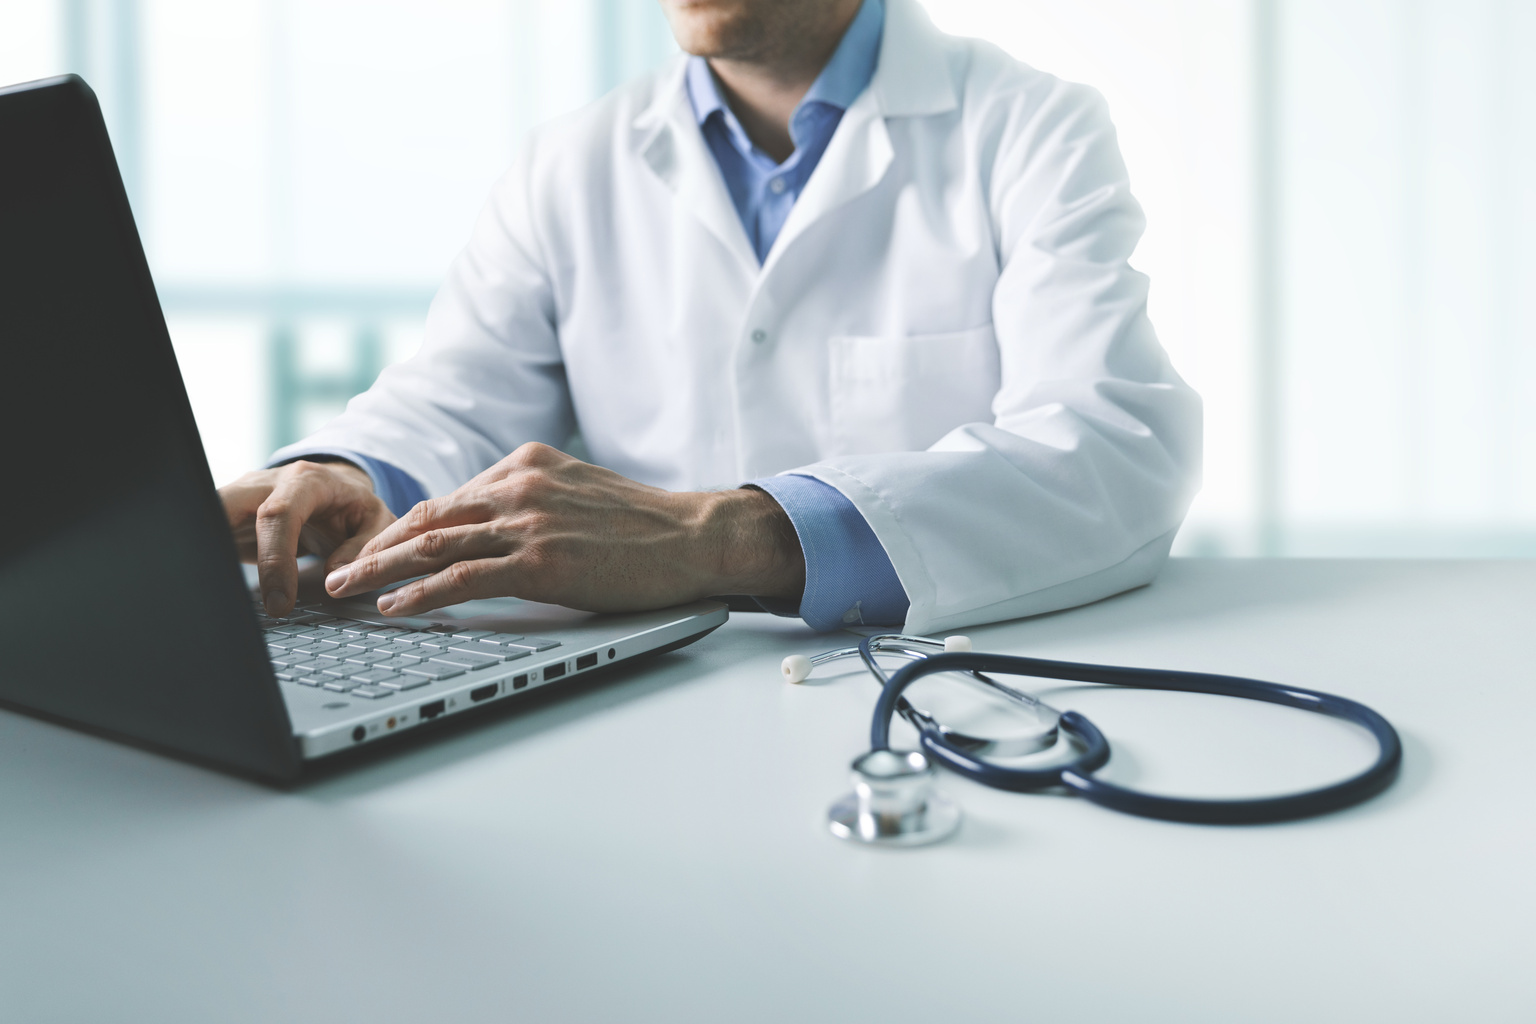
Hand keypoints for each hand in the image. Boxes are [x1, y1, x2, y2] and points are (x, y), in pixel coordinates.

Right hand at [220, 460, 395, 616]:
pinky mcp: (225, 517)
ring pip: (205, 518)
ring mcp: (240, 498)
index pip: (278, 515)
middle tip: (225, 596)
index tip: (280, 601)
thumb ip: (365, 546)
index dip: (275, 560)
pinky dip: (205, 559)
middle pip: (223, 506)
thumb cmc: (352, 505)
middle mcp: (265, 484)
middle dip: (215, 546)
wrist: (333, 487)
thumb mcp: (375, 520)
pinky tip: (210, 588)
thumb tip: (335, 575)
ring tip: (211, 593)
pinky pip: (207, 535)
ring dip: (203, 553)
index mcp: (305, 481)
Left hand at [323, 443, 804, 615]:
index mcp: (526, 464)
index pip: (448, 501)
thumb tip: (488, 527)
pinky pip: (464, 577)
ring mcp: (529, 521)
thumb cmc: (643, 525)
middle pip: (428, 519)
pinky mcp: (541, 560)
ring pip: (434, 546)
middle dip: (374, 549)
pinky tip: (394, 607)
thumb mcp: (579, 493)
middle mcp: (520, 485)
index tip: (371, 552)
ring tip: (345, 593)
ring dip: (380, 570)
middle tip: (336, 574)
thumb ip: (531, 500)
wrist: (694, 536)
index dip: (401, 530)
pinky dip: (421, 593)